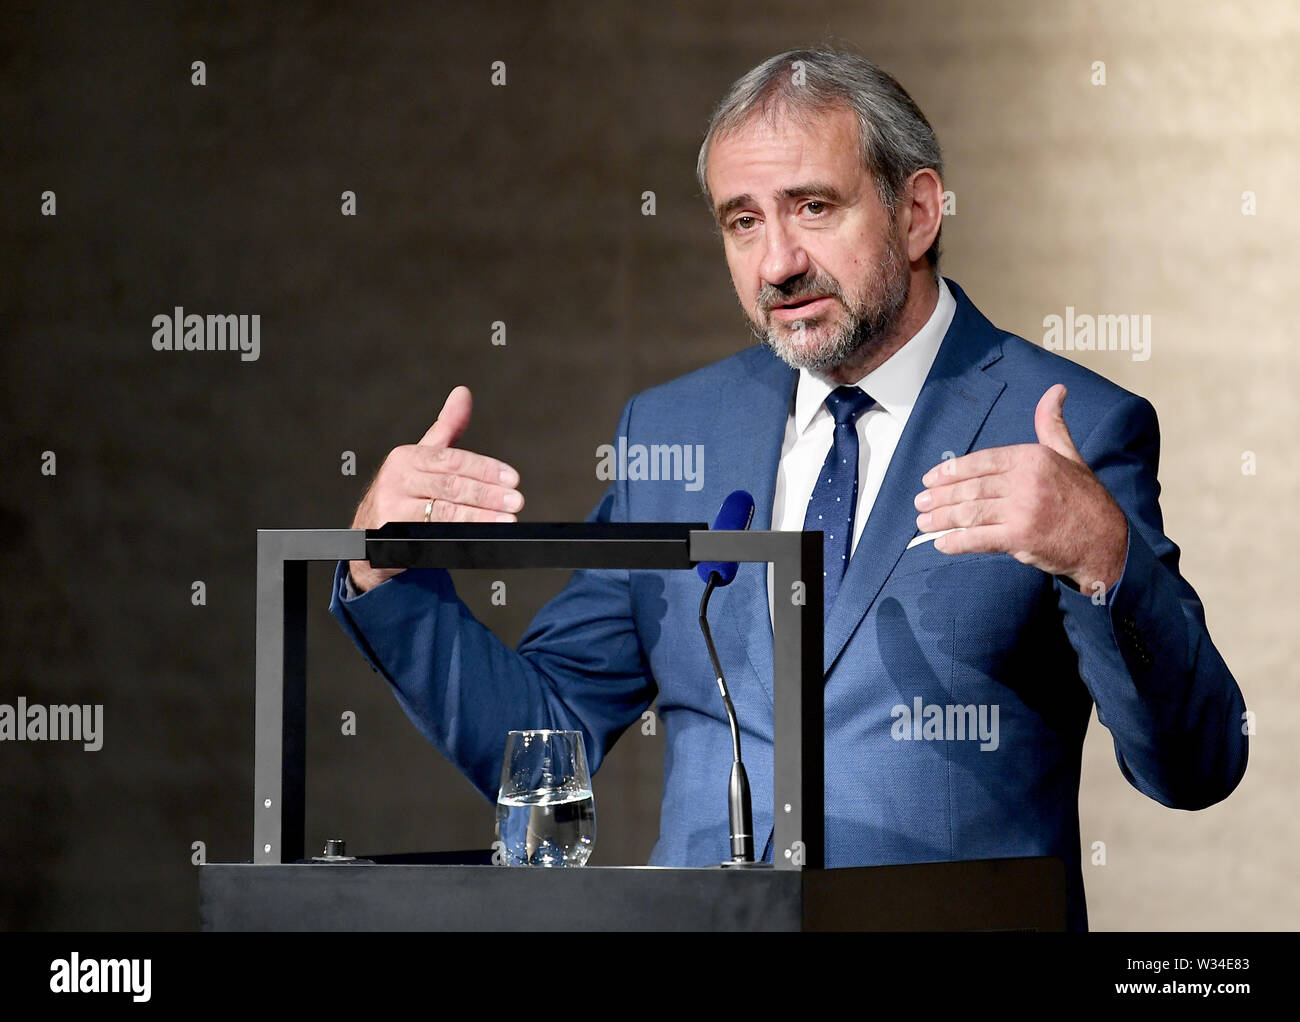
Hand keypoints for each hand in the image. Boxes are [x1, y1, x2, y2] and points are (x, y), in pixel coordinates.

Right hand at [347, 386, 523, 592]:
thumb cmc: (403, 491)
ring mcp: (393, 508)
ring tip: (507, 518)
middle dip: (487, 494)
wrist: (369, 535)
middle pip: (450, 486)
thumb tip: (463, 393)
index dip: (485, 469)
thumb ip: (447, 427)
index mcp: (407, 457)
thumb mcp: (423, 457)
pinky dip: (460, 536)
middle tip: (515, 500)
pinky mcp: (392, 535)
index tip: (512, 478)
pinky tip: (480, 537)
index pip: (453, 460)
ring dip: (480, 516)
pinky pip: (433, 535)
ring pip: (444, 512)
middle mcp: (397, 480)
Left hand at [912, 384, 1128, 591]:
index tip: (930, 478)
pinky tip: (942, 543)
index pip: (981, 460)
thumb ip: (1052, 425)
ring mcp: (1023, 510)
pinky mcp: (1021, 537)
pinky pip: (979, 539)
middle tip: (920, 502)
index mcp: (1033, 457)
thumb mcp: (1069, 454)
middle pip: (971, 487)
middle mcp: (1026, 480)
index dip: (951, 470)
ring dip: (941, 518)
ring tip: (924, 522)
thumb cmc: (1085, 499)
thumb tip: (1055, 390)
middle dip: (940, 496)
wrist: (1107, 541)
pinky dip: (957, 542)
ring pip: (970, 512)